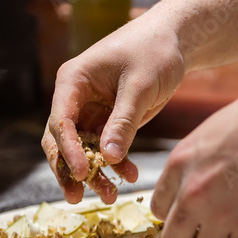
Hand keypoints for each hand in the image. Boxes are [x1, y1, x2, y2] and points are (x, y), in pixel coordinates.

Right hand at [41, 12, 186, 203]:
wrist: (175, 40)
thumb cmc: (155, 52)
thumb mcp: (140, 86)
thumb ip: (124, 122)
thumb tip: (109, 157)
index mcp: (73, 81)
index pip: (61, 121)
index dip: (68, 150)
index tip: (83, 172)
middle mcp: (75, 98)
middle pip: (61, 141)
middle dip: (70, 170)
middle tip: (77, 198)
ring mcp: (91, 111)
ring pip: (83, 150)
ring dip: (93, 173)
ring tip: (109, 197)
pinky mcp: (109, 121)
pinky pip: (105, 148)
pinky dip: (115, 164)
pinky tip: (130, 177)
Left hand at [149, 67, 237, 237]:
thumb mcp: (211, 135)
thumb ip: (194, 166)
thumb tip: (188, 191)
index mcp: (179, 165)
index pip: (159, 208)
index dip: (175, 215)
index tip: (188, 215)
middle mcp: (192, 193)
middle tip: (206, 232)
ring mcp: (219, 213)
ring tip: (235, 221)